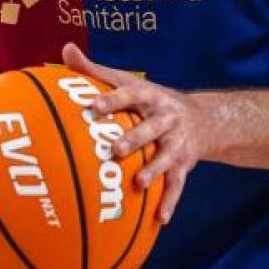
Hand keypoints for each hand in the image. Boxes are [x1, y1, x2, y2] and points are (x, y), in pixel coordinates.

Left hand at [63, 43, 200, 223]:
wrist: (203, 119)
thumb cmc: (150, 100)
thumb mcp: (129, 82)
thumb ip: (95, 70)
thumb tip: (66, 48)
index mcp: (149, 96)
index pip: (130, 94)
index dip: (113, 100)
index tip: (93, 107)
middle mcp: (166, 118)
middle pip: (151, 128)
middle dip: (135, 138)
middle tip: (115, 149)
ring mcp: (177, 143)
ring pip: (165, 157)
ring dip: (154, 170)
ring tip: (138, 183)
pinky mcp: (184, 164)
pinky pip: (177, 185)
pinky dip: (169, 202)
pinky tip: (159, 220)